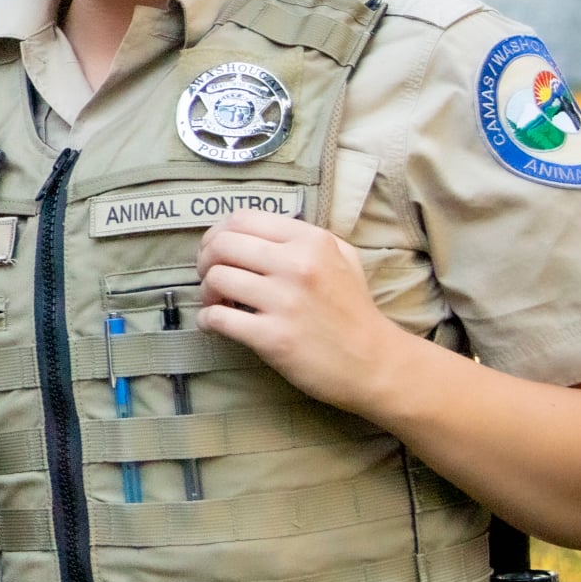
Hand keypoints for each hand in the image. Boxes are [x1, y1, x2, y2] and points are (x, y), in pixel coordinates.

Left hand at [194, 211, 416, 417]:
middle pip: (222, 245)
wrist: (375, 363)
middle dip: (205, 260)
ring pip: (216, 279)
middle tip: (211, 278)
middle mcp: (297, 264)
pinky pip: (218, 317)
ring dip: (206, 291)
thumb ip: (303, 238)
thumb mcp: (342, 258)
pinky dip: (207, 319)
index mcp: (311, 241)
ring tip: (217, 302)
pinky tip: (214, 323)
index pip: (242, 219)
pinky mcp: (273, 337)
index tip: (215, 251)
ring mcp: (284, 301)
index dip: (217, 233)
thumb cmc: (354, 309)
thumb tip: (255, 231)